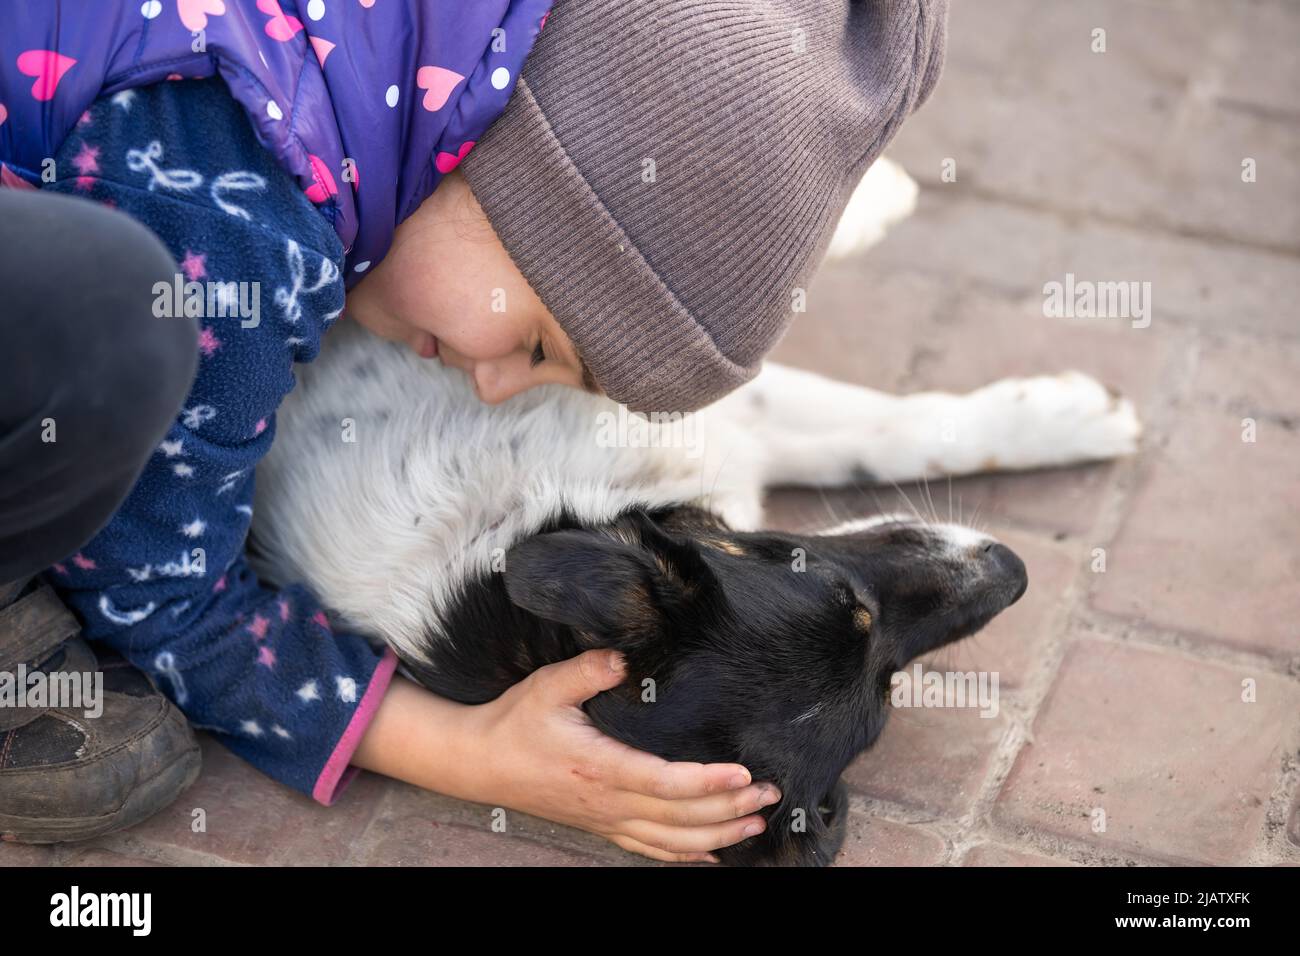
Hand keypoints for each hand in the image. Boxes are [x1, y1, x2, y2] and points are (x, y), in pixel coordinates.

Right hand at [458, 648, 781, 863]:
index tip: (743, 774)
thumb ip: (588, 669)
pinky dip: (685, 856)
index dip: (708, 783)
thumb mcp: (547, 686)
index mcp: (600, 767)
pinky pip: (650, 849)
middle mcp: (608, 803)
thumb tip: (625, 657)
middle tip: (770, 794)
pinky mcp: (601, 825)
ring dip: (718, 836)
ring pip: (672, 841)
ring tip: (756, 824)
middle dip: (730, 809)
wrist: (480, 762)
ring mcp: (606, 820)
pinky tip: (713, 855)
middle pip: (681, 818)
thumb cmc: (515, 722)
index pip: (665, 783)